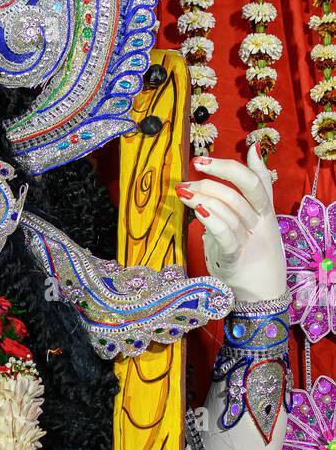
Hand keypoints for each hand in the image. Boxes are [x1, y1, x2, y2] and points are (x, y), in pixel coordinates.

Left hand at [175, 144, 286, 303]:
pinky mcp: (237, 257)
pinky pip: (225, 234)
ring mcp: (251, 240)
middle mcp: (261, 223)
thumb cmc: (253, 256)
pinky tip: (197, 210)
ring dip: (204, 195)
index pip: (257, 180)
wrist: (262, 297)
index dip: (232, 166)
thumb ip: (249, 193)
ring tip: (183, 192)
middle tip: (191, 172)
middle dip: (217, 174)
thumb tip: (250, 153)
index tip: (205, 159)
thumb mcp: (255, 223)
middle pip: (245, 189)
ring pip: (231, 208)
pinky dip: (211, 219)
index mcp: (265, 212)